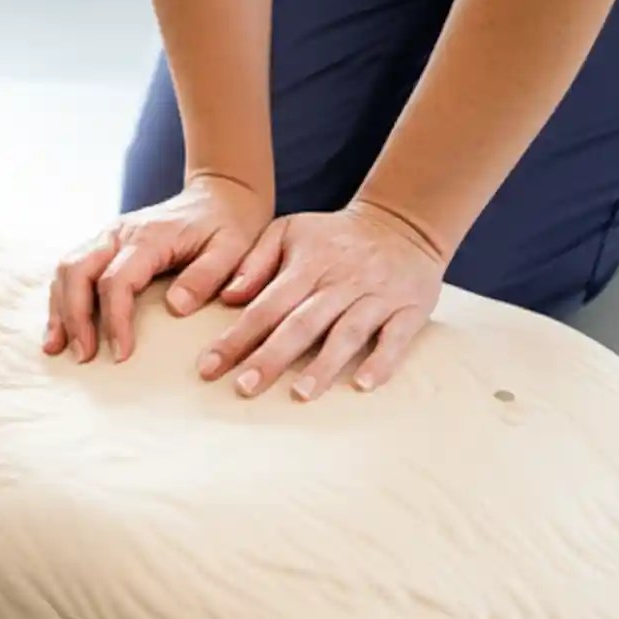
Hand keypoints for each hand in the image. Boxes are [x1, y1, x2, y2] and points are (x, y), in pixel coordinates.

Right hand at [44, 175, 272, 362]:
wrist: (221, 195)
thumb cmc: (229, 226)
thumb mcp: (232, 250)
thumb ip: (206, 276)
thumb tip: (175, 307)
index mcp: (150, 237)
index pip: (117, 280)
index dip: (114, 319)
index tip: (121, 353)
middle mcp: (121, 232)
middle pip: (78, 271)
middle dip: (75, 316)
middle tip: (84, 356)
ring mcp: (109, 235)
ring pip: (67, 269)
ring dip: (60, 309)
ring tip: (59, 348)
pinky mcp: (105, 243)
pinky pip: (72, 268)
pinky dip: (61, 299)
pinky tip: (61, 329)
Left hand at [198, 200, 446, 399]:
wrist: (402, 224)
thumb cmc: (334, 237)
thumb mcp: (289, 231)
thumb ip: (255, 261)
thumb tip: (227, 297)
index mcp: (307, 264)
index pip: (266, 306)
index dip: (237, 337)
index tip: (210, 367)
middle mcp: (340, 282)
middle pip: (301, 324)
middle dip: (271, 357)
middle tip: (244, 387)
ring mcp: (376, 296)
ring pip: (346, 333)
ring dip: (324, 365)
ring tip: (300, 394)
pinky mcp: (409, 310)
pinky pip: (395, 338)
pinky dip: (381, 361)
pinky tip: (364, 385)